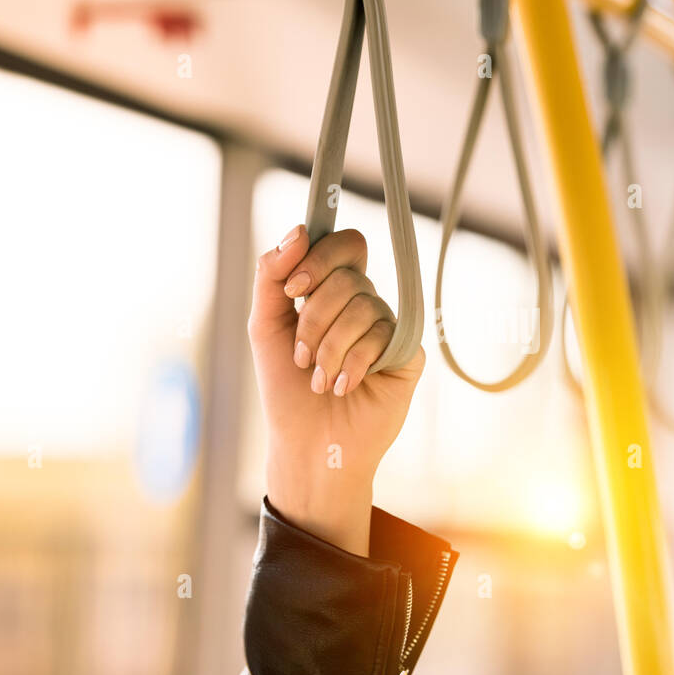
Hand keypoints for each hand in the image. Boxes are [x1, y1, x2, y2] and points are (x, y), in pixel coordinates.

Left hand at [248, 224, 424, 555]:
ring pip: (362, 307)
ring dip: (329, 349)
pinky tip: (343, 387)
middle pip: (348, 277)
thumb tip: (299, 230)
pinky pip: (384, 336)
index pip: (344, 244)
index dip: (319, 257)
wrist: (307, 444)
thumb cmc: (285, 388)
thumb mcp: (266, 325)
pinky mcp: (407, 354)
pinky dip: (354, 365)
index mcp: (334, 289)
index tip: (292, 290)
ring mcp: (389, 327)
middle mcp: (365, 303)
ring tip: (319, 380)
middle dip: (313, 319)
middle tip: (300, 356)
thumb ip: (272, 275)